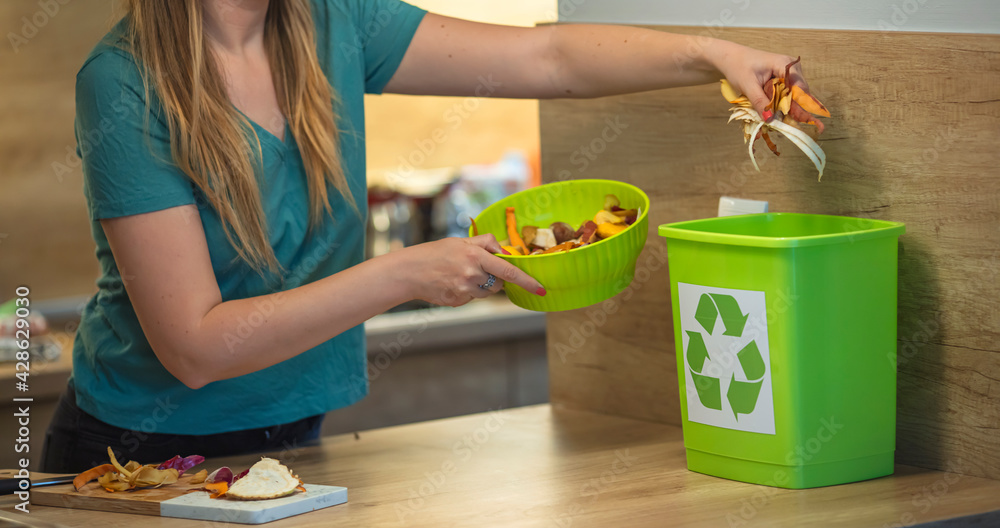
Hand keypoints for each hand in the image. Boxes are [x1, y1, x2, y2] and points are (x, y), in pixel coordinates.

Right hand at [398, 235, 544, 306]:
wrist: (410, 271)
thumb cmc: (436, 253)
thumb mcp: (461, 242)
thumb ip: (486, 244)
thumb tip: (506, 250)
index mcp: (475, 256)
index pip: (508, 270)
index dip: (527, 281)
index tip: (541, 288)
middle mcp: (472, 274)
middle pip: (499, 283)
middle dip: (495, 278)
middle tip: (476, 269)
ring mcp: (465, 290)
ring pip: (487, 292)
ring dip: (481, 285)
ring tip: (460, 275)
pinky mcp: (459, 301)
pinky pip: (473, 298)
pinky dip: (468, 292)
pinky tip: (453, 283)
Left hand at [708, 41, 809, 119]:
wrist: (730, 58)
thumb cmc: (738, 67)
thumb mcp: (747, 86)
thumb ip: (760, 102)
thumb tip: (770, 120)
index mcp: (785, 64)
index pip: (799, 87)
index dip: (797, 104)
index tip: (789, 120)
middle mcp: (792, 67)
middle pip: (799, 92)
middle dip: (790, 108)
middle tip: (778, 121)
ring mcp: (790, 72)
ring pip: (793, 94)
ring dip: (784, 106)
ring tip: (774, 116)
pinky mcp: (784, 77)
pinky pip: (787, 93)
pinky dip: (780, 102)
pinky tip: (772, 109)